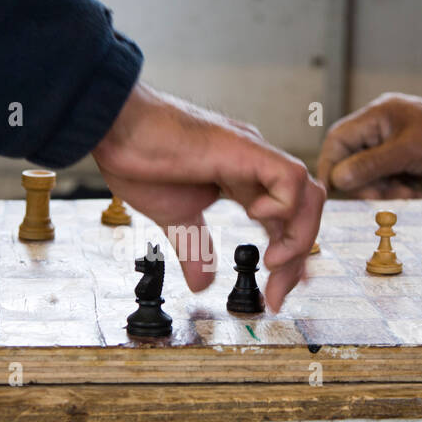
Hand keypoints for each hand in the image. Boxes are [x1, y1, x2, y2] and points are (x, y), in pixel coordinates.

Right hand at [92, 82, 324, 311]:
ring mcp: (253, 155)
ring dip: (298, 236)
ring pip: (307, 194)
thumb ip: (194, 246)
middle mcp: (255, 166)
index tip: (277, 290)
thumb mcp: (173, 217)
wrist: (114, 127)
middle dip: (297, 259)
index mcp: (242, 178)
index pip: (284, 220)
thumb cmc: (138, 157)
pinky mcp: (244, 149)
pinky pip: (289, 177)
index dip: (289, 256)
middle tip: (276, 293)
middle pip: (304, 211)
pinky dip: (284, 205)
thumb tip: (202, 283)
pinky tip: (256, 217)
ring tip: (273, 263)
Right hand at [317, 92, 421, 198]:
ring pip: (367, 176)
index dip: (331, 165)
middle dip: (364, 183)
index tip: (333, 189)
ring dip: (382, 191)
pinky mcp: (399, 162)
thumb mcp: (407, 151)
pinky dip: (394, 192)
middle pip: (350, 162)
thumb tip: (337, 179)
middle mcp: (377, 130)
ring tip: (406, 194)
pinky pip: (383, 182)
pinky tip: (412, 192)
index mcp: (375, 116)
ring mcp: (388, 147)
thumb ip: (370, 165)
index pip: (337, 140)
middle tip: (382, 196)